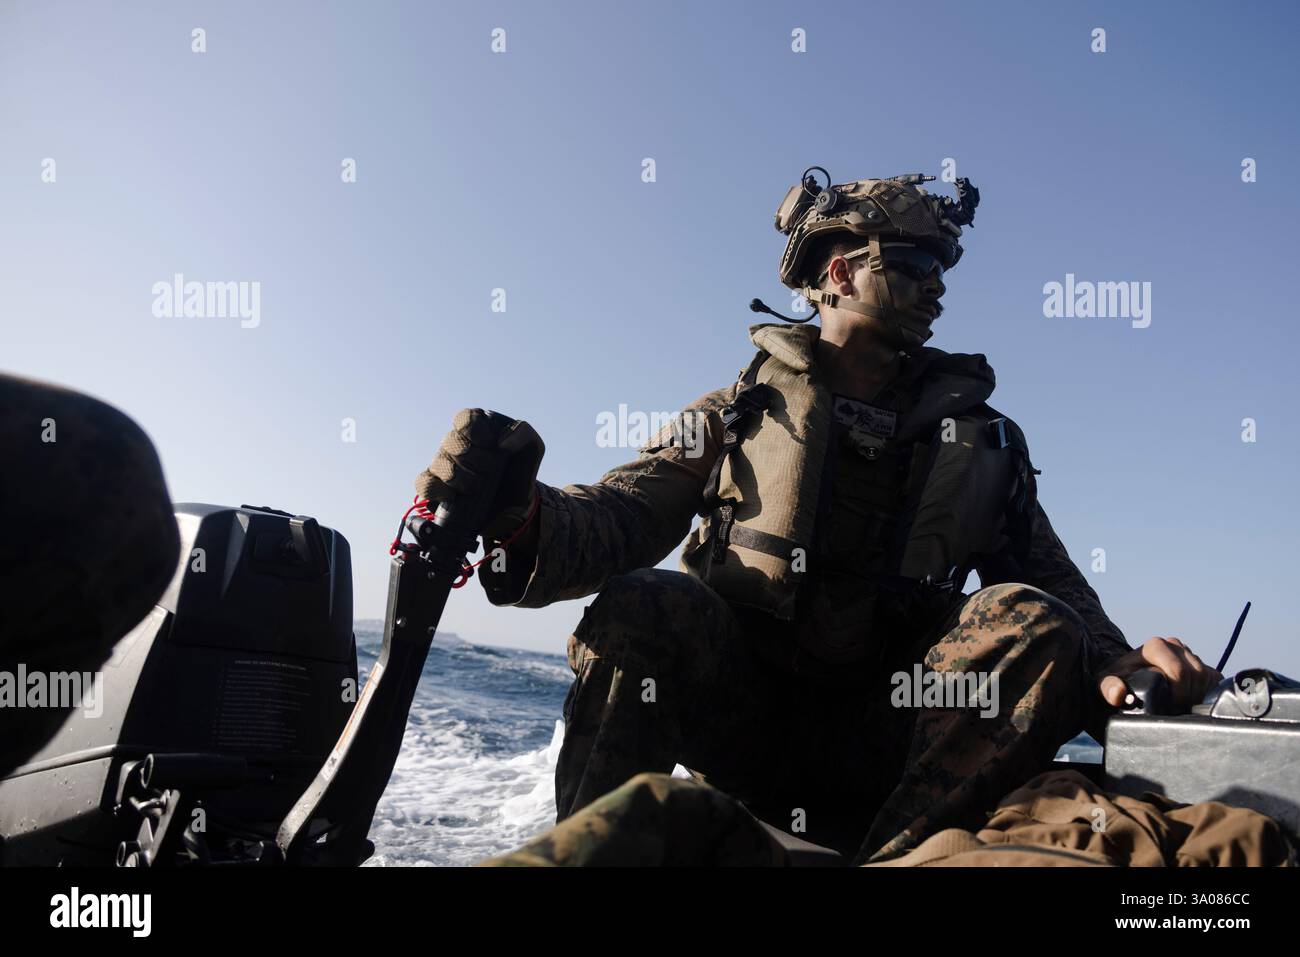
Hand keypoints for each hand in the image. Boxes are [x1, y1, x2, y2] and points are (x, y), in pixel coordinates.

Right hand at [415, 409, 544, 540]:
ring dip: (459, 477)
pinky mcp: (437, 487)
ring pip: (438, 463)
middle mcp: (456, 443)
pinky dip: (436, 489)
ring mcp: (444, 464)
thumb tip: (501, 442)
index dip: (474, 430)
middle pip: (451, 442)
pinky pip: (424, 483)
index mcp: (476, 427)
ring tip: (476, 488)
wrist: (516, 503)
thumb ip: (523, 433)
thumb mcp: (532, 447)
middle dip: (473, 459)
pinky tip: (453, 496)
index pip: (464, 418)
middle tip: (490, 472)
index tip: (490, 444)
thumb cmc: (520, 470)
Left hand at [1097, 636, 1220, 711]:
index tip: (1171, 707)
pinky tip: (1193, 700)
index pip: (1179, 672)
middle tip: (1177, 710)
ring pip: (1206, 677)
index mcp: (1156, 646)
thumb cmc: (1118, 679)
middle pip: (1195, 675)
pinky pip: (1214, 678)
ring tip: (1182, 706)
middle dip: (1189, 697)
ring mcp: (1189, 652)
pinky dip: (1207, 692)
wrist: (1129, 674)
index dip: (1178, 693)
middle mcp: (1175, 644)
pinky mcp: (1201, 661)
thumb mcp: (1106, 683)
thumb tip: (1118, 694)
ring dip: (1198, 695)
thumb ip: (1109, 688)